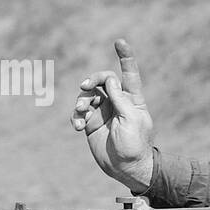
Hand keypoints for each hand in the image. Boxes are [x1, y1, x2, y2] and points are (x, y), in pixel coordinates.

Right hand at [72, 38, 155, 192]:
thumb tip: (110, 79)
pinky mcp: (91, 123)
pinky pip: (79, 112)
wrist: (126, 168)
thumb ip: (119, 99)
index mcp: (132, 99)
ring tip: (82, 113)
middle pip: (103, 80)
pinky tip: (77, 127)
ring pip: (87, 95)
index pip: (129, 74)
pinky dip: (75, 116)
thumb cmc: (135, 145)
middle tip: (86, 85)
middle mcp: (117, 102)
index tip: (119, 41)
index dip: (125, 57)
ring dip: (81, 100)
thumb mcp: (131, 121)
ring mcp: (103, 112)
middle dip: (94, 79)